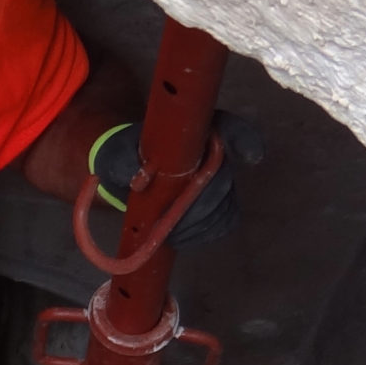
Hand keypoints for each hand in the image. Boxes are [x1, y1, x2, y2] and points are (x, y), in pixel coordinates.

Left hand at [87, 110, 265, 251]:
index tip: (251, 157)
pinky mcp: (220, 203)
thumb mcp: (115, 155)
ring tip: (169, 231)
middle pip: (222, 180)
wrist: (129, 174)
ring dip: (197, 224)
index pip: (230, 128)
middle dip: (197, 206)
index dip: (244, 140)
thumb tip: (139, 179)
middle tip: (169, 220)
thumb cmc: (124, 157)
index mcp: (194, 129)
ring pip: (223, 206)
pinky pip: (223, 222)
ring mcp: (220, 177)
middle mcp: (215, 150)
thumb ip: (123, 161)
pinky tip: (181, 236)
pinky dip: (202, 233)